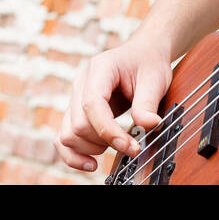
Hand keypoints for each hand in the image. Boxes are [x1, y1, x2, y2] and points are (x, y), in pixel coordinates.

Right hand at [56, 36, 173, 172]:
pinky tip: (91, 164)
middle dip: (104, 142)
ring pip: (68, 134)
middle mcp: (82, 82)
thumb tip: (149, 125)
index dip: (108, 130)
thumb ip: (148, 103)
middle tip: (132, 145)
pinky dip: (73, 154)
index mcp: (100, 68)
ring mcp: (75, 97)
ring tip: (117, 144)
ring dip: (91, 148)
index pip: (92, 104)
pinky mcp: (75, 112)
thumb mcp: (155, 79)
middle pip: (79, 123)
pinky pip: (63, 138)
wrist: (142, 55)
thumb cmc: (148, 64)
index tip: (130, 146)